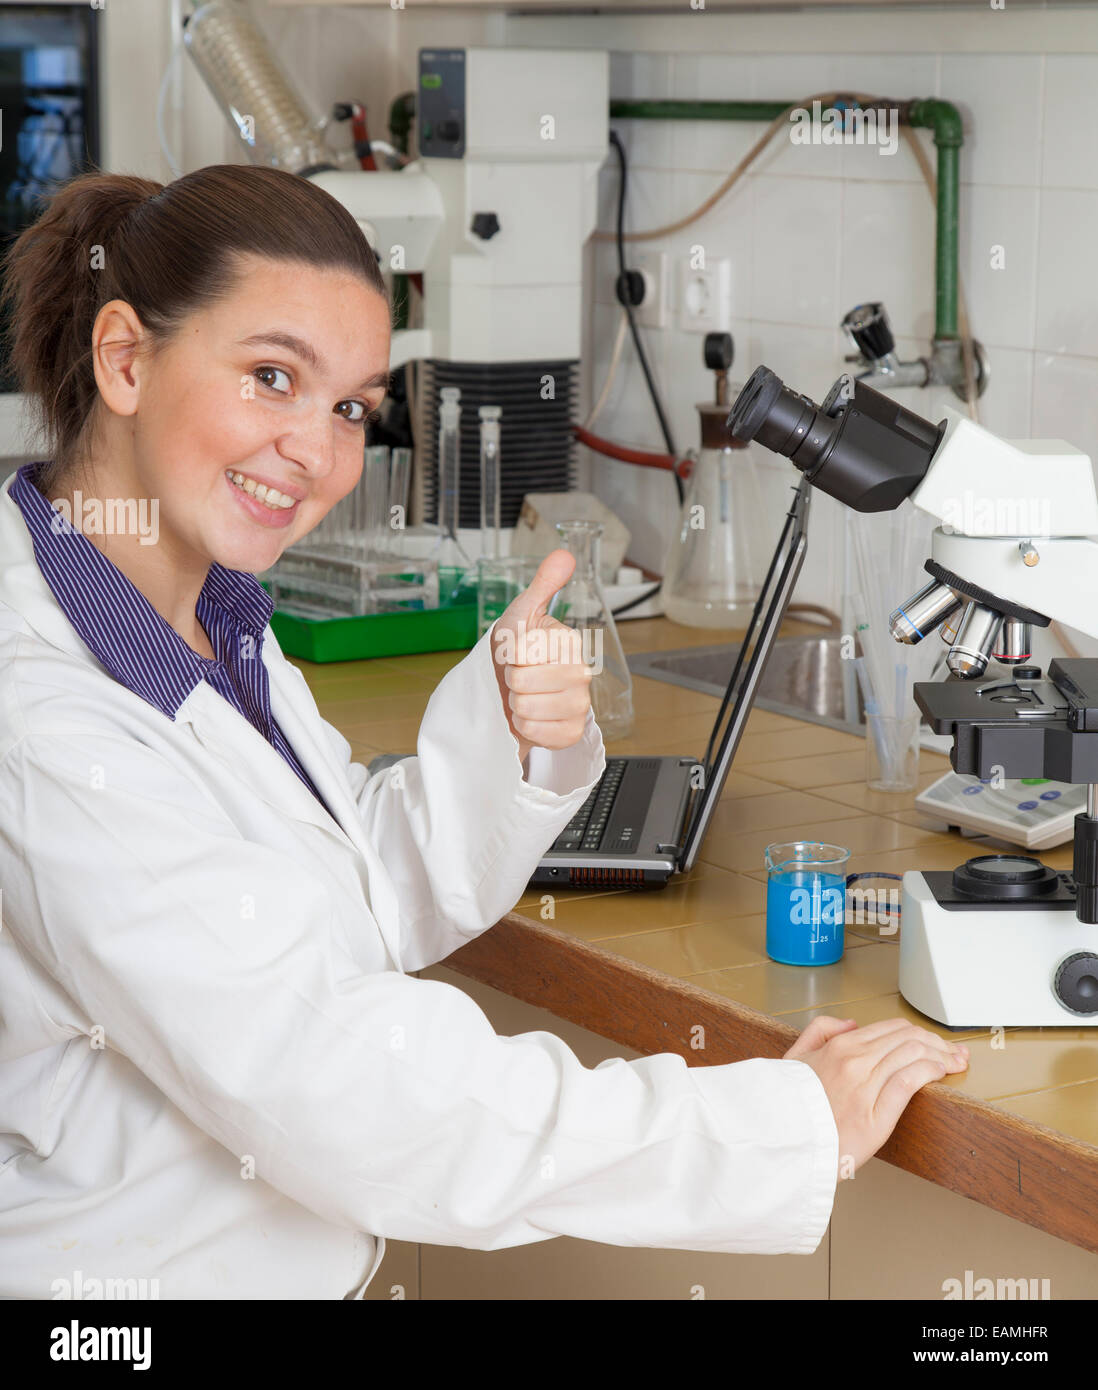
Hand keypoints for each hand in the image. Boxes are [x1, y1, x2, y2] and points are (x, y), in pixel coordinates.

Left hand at [489, 549, 594, 764]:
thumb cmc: (518, 650)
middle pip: (520, 680)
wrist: (517, 688)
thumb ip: (543, 585)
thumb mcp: (524, 613)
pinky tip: (533, 715)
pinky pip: (535, 732)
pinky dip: (525, 726)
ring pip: (525, 707)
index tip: (514, 653)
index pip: (519, 650)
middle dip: (510, 679)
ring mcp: (579, 704)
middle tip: (519, 676)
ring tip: (525, 695)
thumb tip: (564, 554)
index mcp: (569, 642)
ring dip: (515, 703)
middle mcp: (581, 672)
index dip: (506, 652)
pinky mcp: (571, 732)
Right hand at [784, 1015, 968, 1175]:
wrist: (785, 1144)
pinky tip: (941, 1072)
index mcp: (838, 1046)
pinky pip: (909, 1080)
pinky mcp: (876, 1114)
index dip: (919, 1032)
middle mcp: (854, 1060)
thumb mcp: (795, 1058)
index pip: (891, 1028)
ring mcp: (865, 1085)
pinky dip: (930, 1070)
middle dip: (937, 1042)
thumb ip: (819, 1030)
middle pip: (908, 1038)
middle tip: (954, 1052)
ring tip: (955, 1062)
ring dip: (941, 1054)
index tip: (934, 1041)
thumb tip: (851, 1023)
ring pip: (912, 1054)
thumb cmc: (791, 1108)